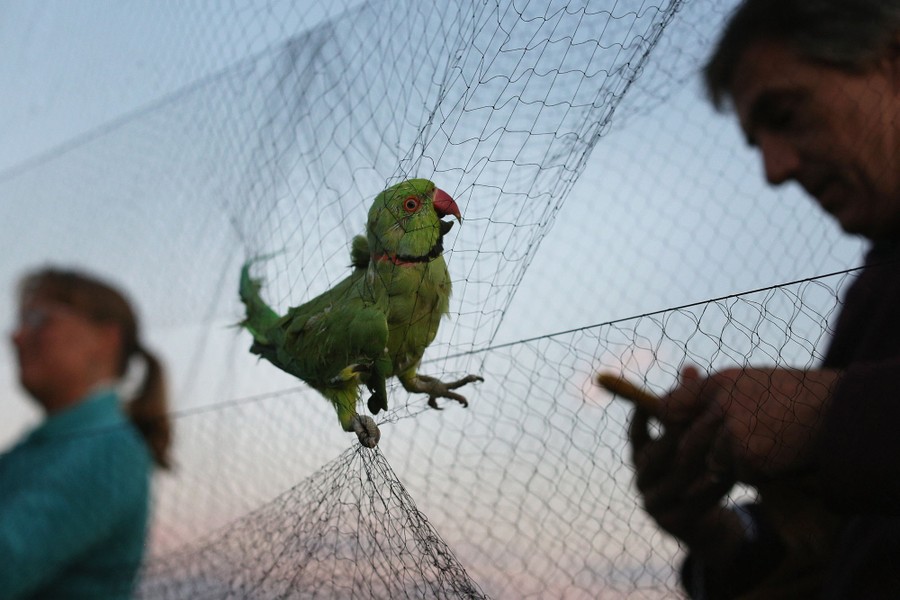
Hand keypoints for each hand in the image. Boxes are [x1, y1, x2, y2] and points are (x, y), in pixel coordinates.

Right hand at [629, 367, 734, 546]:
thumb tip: (689, 368)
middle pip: (655, 457)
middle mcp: (643, 479)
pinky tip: (729, 474)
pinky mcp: (672, 523)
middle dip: (677, 438)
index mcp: (642, 456)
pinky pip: (691, 503)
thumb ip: (688, 405)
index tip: (663, 400)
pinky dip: (710, 488)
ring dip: (698, 462)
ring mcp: (655, 503)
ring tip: (719, 446)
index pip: (637, 434)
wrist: (702, 521)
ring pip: (676, 479)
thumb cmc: (694, 467)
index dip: (645, 418)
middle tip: (700, 419)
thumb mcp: (690, 436)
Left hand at [672, 366, 838, 481]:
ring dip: (736, 464)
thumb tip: (667, 411)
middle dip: (700, 457)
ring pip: (716, 462)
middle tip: (730, 455)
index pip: (669, 407)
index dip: (672, 426)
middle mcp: (719, 403)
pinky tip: (782, 455)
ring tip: (770, 444)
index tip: (682, 434)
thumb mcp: (750, 385)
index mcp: (719, 382)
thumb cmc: (796, 399)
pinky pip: (742, 474)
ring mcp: (732, 429)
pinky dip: (760, 473)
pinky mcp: (747, 454)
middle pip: (687, 443)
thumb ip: (709, 396)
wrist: (838, 413)